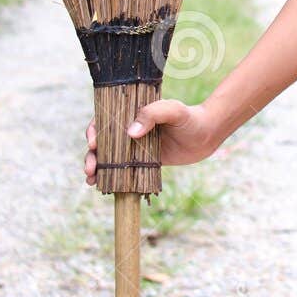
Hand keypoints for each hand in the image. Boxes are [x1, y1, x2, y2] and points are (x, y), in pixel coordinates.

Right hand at [82, 98, 222, 185]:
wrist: (207, 135)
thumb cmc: (190, 118)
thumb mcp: (173, 111)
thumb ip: (153, 115)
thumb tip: (131, 133)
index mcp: (132, 112)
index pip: (105, 119)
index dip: (94, 130)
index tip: (94, 142)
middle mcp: (130, 129)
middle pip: (102, 141)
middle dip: (92, 154)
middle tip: (90, 168)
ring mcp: (135, 146)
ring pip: (108, 157)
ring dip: (96, 167)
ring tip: (90, 179)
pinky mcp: (142, 162)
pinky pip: (122, 170)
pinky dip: (109, 177)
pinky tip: (100, 185)